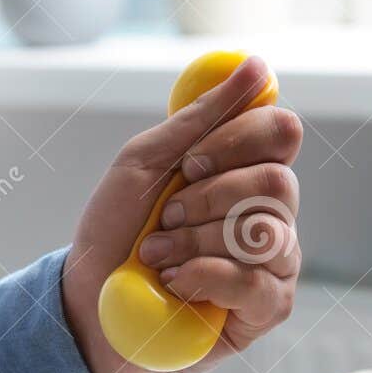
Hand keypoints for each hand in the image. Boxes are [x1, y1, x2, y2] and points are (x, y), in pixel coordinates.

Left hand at [63, 56, 302, 372]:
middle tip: (167, 217)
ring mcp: (275, 262)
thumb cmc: (116, 232)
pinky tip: (177, 285)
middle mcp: (270, 211)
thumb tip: (255, 64)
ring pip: (266, 232)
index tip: (190, 163)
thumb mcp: (144, 163)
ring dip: (196, 241)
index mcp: (245, 170)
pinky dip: (205, 277)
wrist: (90, 304)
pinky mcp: (268, 308)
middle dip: (209, 199)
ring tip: (158, 258)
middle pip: (278, 183)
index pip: (281, 132)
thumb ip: (199, 117)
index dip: (237, 141)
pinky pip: (256, 282)